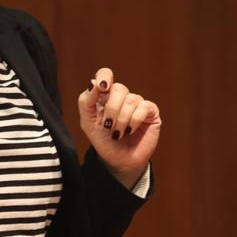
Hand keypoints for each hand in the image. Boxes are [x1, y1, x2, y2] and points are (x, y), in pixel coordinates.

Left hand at [77, 67, 160, 189]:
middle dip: (112, 109)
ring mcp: (138, 104)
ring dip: (122, 120)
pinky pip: (144, 107)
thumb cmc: (103, 142)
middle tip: (108, 126)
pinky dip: (134, 121)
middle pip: (119, 88)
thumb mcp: (88, 123)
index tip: (102, 87)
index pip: (106, 74)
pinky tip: (130, 131)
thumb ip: (86, 102)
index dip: (104, 77)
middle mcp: (122, 97)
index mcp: (106, 96)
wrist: (118, 162)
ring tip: (118, 134)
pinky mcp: (151, 112)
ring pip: (131, 99)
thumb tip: (93, 83)